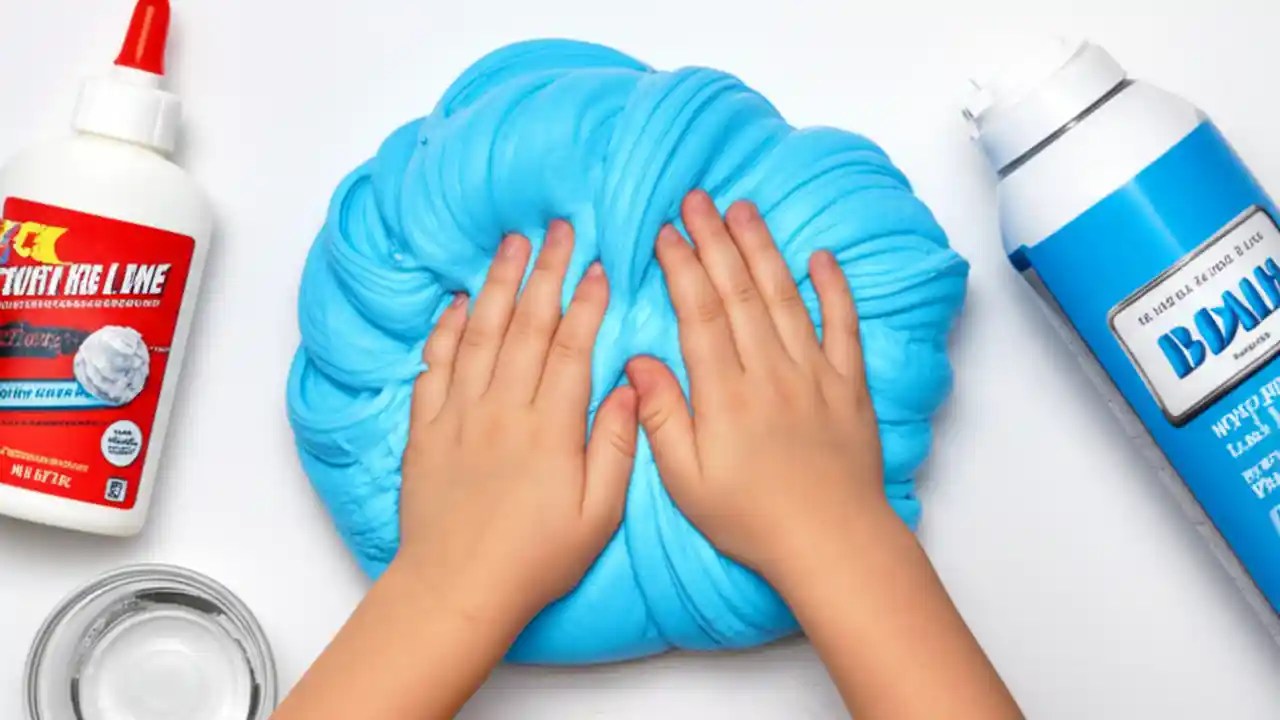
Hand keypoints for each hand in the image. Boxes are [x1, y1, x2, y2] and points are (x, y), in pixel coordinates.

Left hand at [397, 220, 637, 632]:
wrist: (457, 588)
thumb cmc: (535, 559)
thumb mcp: (599, 514)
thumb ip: (615, 446)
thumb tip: (626, 387)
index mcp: (551, 427)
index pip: (573, 346)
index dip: (587, 302)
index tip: (598, 266)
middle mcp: (504, 409)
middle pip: (527, 324)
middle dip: (546, 271)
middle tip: (557, 229)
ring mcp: (459, 414)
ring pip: (479, 333)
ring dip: (497, 284)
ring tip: (511, 245)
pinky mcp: (425, 429)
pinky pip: (434, 365)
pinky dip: (444, 329)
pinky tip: (455, 303)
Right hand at [627, 191, 889, 585]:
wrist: (832, 541)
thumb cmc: (752, 519)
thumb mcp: (687, 481)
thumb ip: (661, 417)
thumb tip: (637, 361)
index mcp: (725, 394)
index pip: (700, 314)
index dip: (682, 267)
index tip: (666, 232)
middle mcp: (770, 372)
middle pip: (739, 293)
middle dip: (715, 240)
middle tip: (697, 198)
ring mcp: (814, 373)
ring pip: (786, 297)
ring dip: (763, 249)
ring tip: (743, 209)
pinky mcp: (848, 385)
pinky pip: (843, 326)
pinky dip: (834, 288)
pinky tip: (821, 256)